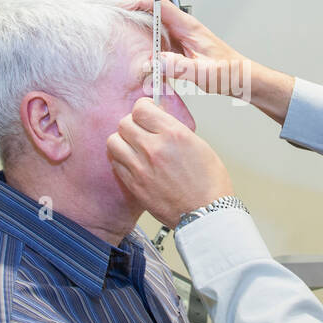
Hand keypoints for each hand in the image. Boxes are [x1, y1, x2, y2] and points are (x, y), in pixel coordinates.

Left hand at [107, 97, 233, 227]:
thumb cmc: (209, 184)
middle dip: (132, 123)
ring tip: (132, 145)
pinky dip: (121, 159)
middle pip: (124, 123)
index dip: (142, 107)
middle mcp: (154, 148)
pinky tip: (132, 162)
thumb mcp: (199, 145)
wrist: (206, 214)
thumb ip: (174, 130)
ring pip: (113, 142)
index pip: (141, 108)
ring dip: (122, 140)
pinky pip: (115, 163)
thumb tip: (159, 121)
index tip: (146, 111)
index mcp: (173, 134)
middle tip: (139, 129)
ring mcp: (141, 168)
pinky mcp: (134, 185)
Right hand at [109, 0, 247, 97]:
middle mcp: (182, 27)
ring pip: (151, 21)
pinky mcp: (178, 46)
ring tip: (111, 17)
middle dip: (128, 1)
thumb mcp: (206, 74)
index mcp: (188, 27)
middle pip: (150, 8)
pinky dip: (140, 35)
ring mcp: (179, 36)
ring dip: (132, 17)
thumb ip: (183, 68)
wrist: (241, 77)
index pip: (158, 4)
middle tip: (106, 2)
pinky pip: (155, 37)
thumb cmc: (229, 73)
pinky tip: (130, 40)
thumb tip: (159, 62)